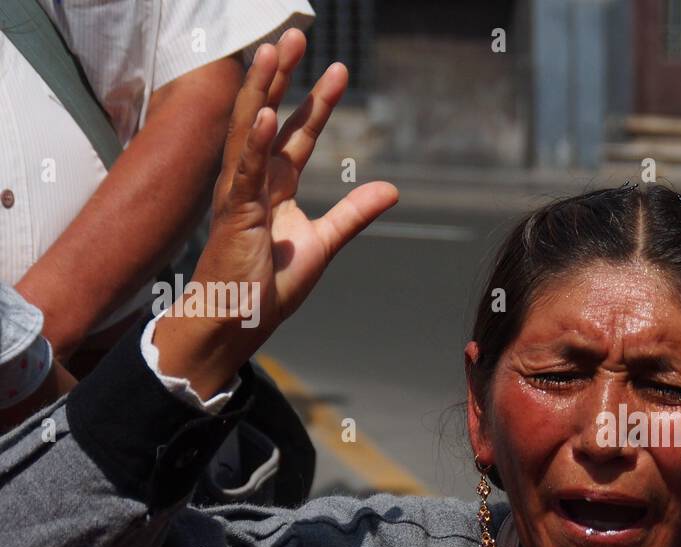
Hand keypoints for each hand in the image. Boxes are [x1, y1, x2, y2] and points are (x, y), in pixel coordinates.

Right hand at [154, 33, 398, 395]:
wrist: (239, 322)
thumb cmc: (270, 287)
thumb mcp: (324, 244)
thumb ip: (354, 213)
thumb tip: (393, 189)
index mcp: (274, 188)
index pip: (297, 133)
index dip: (316, 101)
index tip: (339, 70)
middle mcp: (253, 182)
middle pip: (268, 117)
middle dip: (282, 77)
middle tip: (297, 36)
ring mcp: (239, 194)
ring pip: (249, 131)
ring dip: (261, 90)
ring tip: (272, 52)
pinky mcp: (233, 214)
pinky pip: (244, 171)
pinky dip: (253, 142)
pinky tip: (263, 112)